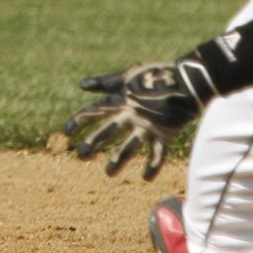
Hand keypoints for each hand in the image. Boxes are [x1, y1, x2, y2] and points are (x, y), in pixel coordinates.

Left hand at [62, 63, 200, 180]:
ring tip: (108, 172)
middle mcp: (132, 113)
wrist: (187, 80)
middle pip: (110, 130)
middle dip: (94, 143)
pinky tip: (145, 178)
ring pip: (131, 145)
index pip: (97, 109)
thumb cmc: (155, 75)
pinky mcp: (165, 133)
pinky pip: (158, 154)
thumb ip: (105, 82)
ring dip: (119, 159)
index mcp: (122, 98)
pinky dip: (153, 166)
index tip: (66, 131)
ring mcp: (149, 124)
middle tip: (80, 156)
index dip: (81, 119)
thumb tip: (81, 85)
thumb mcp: (128, 74)